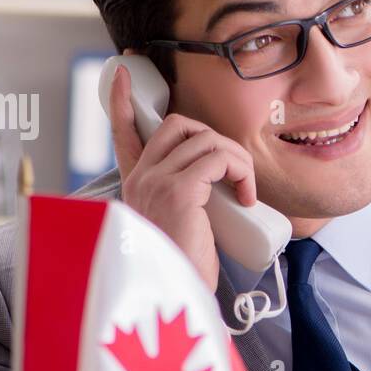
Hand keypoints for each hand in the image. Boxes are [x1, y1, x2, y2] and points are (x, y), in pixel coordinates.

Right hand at [107, 62, 256, 292]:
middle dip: (214, 137)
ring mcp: (156, 182)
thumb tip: (221, 189)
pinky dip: (241, 170)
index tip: (125, 73)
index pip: (124, 133)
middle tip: (233, 172)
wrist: (178, 298)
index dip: (124, 101)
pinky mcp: (179, 190)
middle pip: (178, 125)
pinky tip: (246, 197)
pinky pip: (219, 157)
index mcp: (136, 186)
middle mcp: (139, 179)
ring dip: (237, 160)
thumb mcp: (184, 229)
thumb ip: (189, 203)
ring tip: (244, 191)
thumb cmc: (186, 270)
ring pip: (205, 139)